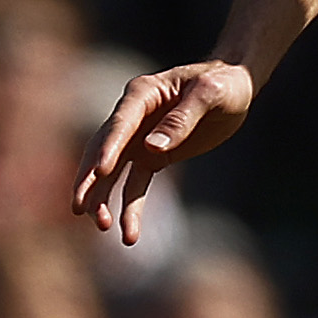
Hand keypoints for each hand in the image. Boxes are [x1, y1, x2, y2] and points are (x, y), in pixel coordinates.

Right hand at [73, 59, 254, 244]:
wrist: (237, 88)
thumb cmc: (224, 83)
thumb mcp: (210, 93)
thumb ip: (182, 118)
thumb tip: (152, 147)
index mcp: (143, 94)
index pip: (120, 124)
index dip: (108, 147)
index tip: (100, 172)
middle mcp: (133, 117)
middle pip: (103, 151)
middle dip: (89, 180)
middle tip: (80, 208)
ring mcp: (138, 140)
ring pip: (112, 175)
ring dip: (103, 200)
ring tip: (104, 226)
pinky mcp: (151, 158)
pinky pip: (134, 186)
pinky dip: (129, 209)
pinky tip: (129, 235)